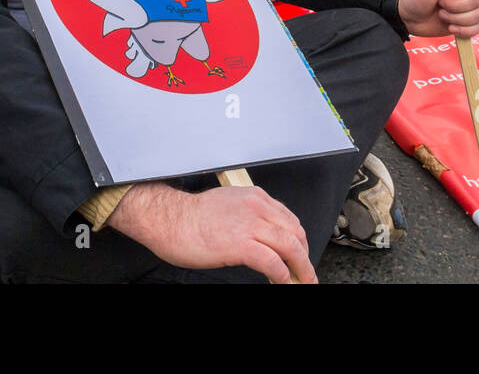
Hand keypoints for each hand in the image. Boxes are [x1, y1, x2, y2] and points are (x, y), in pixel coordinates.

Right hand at [105, 182, 315, 283]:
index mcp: (255, 197)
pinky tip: (282, 282)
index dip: (299, 240)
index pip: (289, 219)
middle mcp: (257, 208)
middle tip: (307, 273)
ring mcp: (250, 225)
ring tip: (303, 282)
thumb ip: (249, 215)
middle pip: (295, 233)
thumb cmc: (192, 217)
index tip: (301, 255)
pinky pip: (272, 262)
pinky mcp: (241, 244)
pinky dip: (282, 275)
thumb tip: (262, 236)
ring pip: (290, 247)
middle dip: (305, 256)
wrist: (171, 220)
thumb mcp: (229, 205)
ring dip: (301, 268)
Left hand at [398, 0, 478, 38]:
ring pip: (478, 15)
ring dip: (455, 18)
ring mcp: (470, 6)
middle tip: (439, 2)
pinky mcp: (469, 22)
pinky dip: (462, 30)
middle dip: (454, 5)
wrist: (409, 17)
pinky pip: (477, 28)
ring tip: (441, 13)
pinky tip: (450, 26)